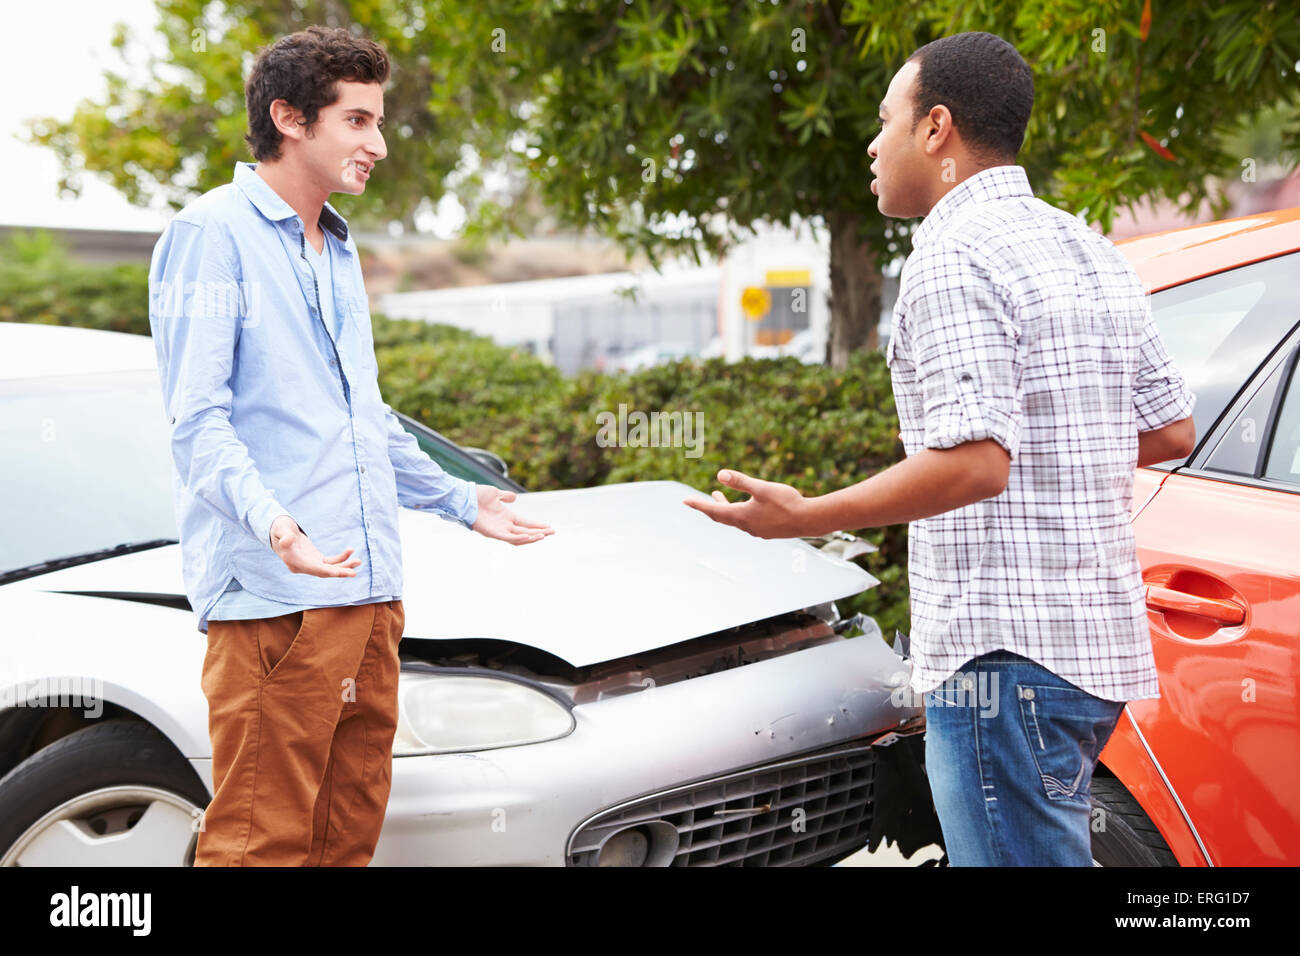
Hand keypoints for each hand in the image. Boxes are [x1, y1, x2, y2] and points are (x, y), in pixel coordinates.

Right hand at [270, 515, 361, 576]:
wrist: (280, 531)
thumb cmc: (280, 529)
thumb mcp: (281, 529)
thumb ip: (284, 535)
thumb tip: (287, 541)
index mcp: (293, 562)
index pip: (312, 569)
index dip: (326, 571)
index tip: (339, 572)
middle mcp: (302, 567)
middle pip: (322, 572)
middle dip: (338, 572)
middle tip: (353, 573)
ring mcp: (310, 564)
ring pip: (329, 569)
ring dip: (344, 567)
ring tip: (358, 562)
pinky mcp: (315, 560)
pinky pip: (330, 562)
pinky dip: (341, 558)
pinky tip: (350, 551)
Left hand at [472, 487, 554, 544]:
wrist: (463, 496)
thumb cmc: (476, 495)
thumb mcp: (495, 494)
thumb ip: (505, 497)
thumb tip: (514, 498)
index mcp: (506, 517)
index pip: (525, 523)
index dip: (537, 525)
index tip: (549, 527)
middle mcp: (504, 525)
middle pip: (525, 531)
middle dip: (539, 532)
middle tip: (553, 532)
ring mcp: (498, 530)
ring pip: (518, 537)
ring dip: (532, 537)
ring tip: (544, 535)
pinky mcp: (491, 532)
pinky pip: (507, 538)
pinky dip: (519, 538)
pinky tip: (529, 536)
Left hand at [681, 469, 807, 538]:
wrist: (809, 520)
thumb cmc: (786, 502)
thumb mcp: (761, 488)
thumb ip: (741, 481)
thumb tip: (719, 474)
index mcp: (741, 516)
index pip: (713, 510)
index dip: (698, 505)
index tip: (684, 501)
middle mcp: (746, 526)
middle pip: (721, 517)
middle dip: (709, 507)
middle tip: (696, 501)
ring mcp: (756, 531)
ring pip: (734, 519)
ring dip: (724, 508)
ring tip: (719, 496)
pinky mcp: (766, 531)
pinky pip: (746, 522)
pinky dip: (738, 513)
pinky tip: (745, 507)